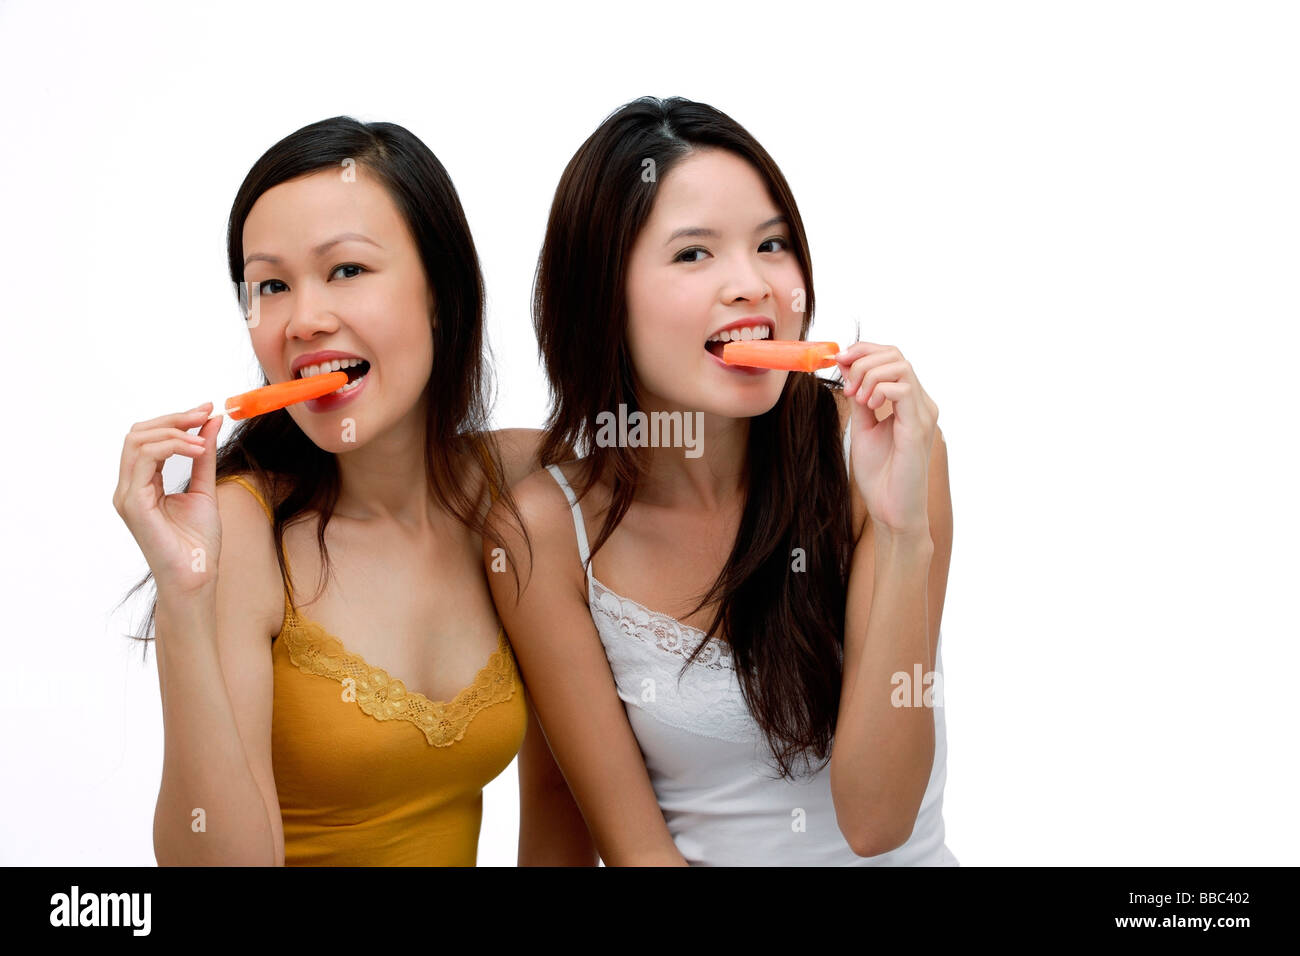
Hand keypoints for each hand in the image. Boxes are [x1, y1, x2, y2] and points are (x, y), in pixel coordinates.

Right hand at [113, 403, 223, 594]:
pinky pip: (143, 460)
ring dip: (174, 432)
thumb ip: (203, 457)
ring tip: (203, 440)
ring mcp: (127, 495)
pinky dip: (172, 447)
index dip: (176, 420)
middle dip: (173, 419)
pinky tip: (197, 450)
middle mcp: (128, 487)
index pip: (148, 438)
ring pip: (137, 442)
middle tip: (204, 413)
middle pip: (138, 434)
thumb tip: (210, 422)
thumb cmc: (198, 541)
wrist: (197, 574)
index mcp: (142, 483)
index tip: (206, 410)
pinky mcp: (133, 503)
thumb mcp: (204, 488)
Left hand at [836, 342, 939, 538]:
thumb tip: (848, 369)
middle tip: (845, 384)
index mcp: (909, 402)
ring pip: (899, 365)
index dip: (863, 351)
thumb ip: (861, 399)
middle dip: (862, 360)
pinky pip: (902, 388)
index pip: (892, 357)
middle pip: (895, 354)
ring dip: (868, 375)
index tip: (838, 360)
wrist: (891, 510)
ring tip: (856, 399)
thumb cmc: (881, 475)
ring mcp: (923, 414)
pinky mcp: (919, 427)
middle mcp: (921, 404)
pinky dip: (879, 390)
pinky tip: (868, 407)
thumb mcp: (864, 427)